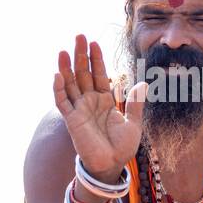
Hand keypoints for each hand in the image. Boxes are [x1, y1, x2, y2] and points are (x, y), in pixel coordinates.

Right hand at [54, 34, 146, 179]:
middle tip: (79, 36)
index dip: (97, 59)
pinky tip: (58, 75)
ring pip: (70, 84)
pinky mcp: (72, 120)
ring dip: (66, 67)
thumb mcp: (134, 123)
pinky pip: (63, 102)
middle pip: (83, 74)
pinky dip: (59, 89)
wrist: (112, 166)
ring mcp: (79, 109)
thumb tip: (143, 83)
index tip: (95, 42)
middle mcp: (90, 101)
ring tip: (64, 50)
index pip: (99, 74)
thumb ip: (135, 103)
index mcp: (104, 100)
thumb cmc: (122, 147)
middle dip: (81, 55)